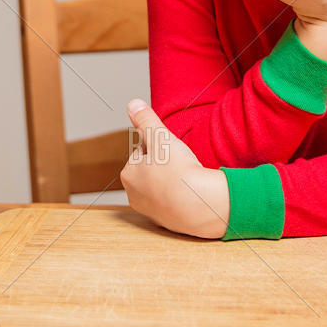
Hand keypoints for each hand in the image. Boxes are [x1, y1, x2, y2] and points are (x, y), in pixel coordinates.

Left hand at [120, 100, 229, 238]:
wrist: (198, 204)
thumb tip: (132, 104)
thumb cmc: (177, 169)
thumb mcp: (160, 136)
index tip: (172, 149)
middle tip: (182, 163)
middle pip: (151, 171)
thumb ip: (145, 119)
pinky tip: (192, 192)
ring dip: (173, 181)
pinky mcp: (168, 222)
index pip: (143, 151)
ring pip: (162, 188)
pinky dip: (181, 197)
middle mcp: (134, 195)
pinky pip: (174, 203)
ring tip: (188, 177)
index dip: (160, 146)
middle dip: (165, 165)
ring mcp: (151, 211)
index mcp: (128, 174)